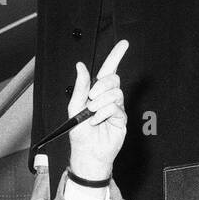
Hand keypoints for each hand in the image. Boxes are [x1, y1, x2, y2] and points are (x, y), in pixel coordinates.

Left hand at [67, 38, 127, 181]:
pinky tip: (97, 121)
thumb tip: (81, 66)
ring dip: (100, 102)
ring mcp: (116, 108)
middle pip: (113, 79)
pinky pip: (116, 107)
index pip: (108, 71)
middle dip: (101, 85)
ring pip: (115, 92)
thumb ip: (80, 86)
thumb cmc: (79, 134)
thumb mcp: (74, 108)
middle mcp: (107, 99)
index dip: (116, 57)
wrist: (87, 154)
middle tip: (91, 97)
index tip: (124, 44)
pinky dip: (104, 112)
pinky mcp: (121, 119)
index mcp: (96, 93)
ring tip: (92, 114)